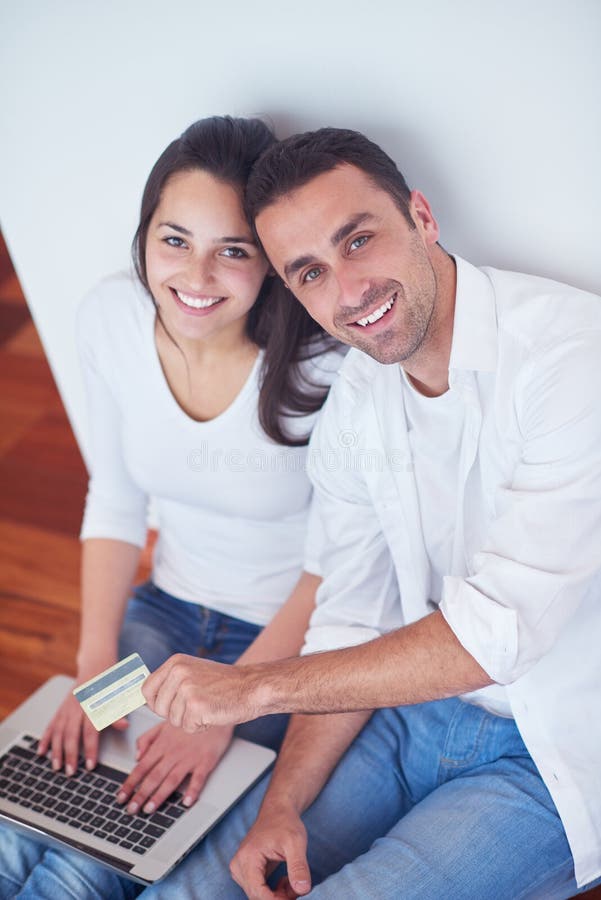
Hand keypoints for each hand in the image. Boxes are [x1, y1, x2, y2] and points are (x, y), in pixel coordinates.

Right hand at [37, 679, 127, 774]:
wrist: (96, 666)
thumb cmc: (110, 685)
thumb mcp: (118, 697)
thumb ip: (118, 713)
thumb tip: (124, 726)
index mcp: (93, 705)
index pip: (90, 731)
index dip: (90, 749)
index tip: (90, 766)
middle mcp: (77, 707)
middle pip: (71, 734)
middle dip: (70, 754)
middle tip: (70, 772)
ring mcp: (67, 708)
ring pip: (59, 731)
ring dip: (56, 750)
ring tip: (56, 767)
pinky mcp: (60, 709)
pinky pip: (51, 725)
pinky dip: (45, 738)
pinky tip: (41, 752)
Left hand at [116, 720, 233, 813]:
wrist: (213, 709)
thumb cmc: (189, 718)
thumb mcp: (164, 723)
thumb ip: (147, 739)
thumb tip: (136, 756)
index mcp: (162, 744)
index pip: (142, 767)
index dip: (130, 783)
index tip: (121, 796)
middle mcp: (173, 752)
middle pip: (154, 776)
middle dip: (140, 795)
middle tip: (131, 810)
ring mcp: (190, 757)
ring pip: (171, 780)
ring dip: (159, 796)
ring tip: (149, 809)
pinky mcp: (206, 760)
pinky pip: (198, 778)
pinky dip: (192, 791)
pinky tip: (186, 802)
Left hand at [142, 654, 263, 732]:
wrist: (252, 687)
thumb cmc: (225, 684)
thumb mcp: (193, 672)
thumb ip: (170, 682)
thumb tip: (147, 700)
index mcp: (176, 662)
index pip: (147, 688)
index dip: (155, 702)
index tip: (166, 706)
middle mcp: (179, 673)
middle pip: (158, 708)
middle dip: (175, 714)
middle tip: (196, 705)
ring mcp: (187, 689)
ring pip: (172, 720)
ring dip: (189, 720)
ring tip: (207, 707)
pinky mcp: (196, 707)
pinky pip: (187, 728)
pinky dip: (200, 727)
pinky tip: (213, 714)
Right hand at [229, 801, 310, 899]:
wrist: (277, 810)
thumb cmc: (284, 822)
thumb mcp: (296, 842)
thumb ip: (299, 867)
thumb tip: (303, 890)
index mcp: (247, 858)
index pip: (258, 893)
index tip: (295, 897)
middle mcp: (239, 865)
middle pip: (257, 897)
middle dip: (279, 898)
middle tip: (297, 887)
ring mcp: (240, 869)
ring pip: (258, 896)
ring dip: (277, 896)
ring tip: (292, 881)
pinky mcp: (246, 871)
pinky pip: (258, 891)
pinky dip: (274, 891)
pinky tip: (285, 880)